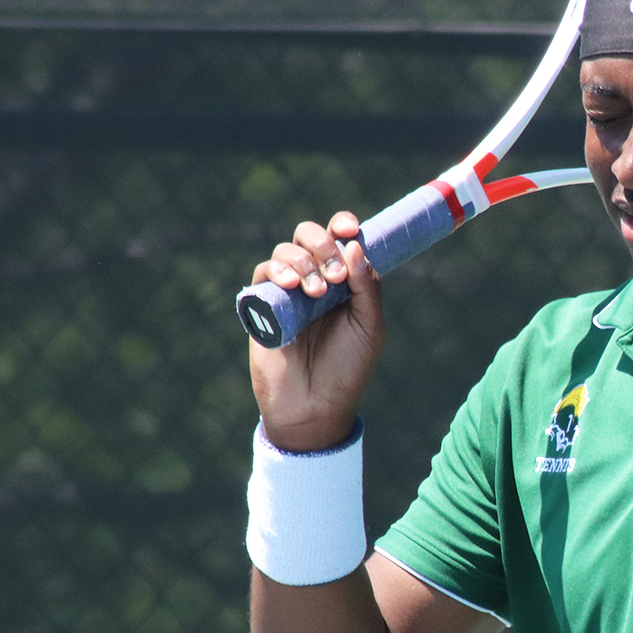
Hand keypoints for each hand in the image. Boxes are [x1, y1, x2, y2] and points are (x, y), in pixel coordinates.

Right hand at [248, 211, 384, 450]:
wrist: (314, 407)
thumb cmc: (347, 368)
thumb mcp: (369, 327)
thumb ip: (367, 287)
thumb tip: (355, 245)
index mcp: (344, 281)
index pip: (340, 238)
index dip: (343, 225)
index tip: (350, 229)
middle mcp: (315, 280)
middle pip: (309, 236)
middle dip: (322, 244)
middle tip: (334, 275)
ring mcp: (287, 292)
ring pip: (285, 251)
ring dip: (302, 261)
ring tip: (315, 291)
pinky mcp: (262, 307)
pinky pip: (262, 274)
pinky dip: (277, 271)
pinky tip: (291, 285)